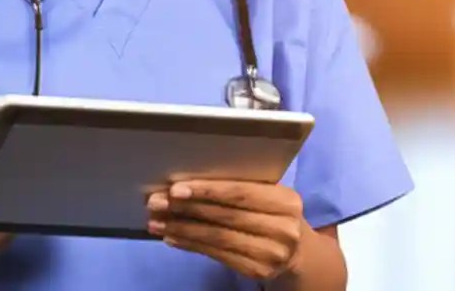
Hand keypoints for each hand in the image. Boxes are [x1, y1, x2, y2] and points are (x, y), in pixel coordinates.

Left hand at [146, 180, 307, 281]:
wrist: (298, 254)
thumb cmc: (274, 215)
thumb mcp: (271, 197)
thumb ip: (243, 189)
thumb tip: (189, 182)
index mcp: (287, 201)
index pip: (241, 193)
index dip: (207, 190)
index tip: (176, 188)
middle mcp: (283, 229)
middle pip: (226, 216)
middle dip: (187, 208)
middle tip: (156, 202)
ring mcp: (271, 254)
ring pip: (218, 238)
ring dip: (182, 229)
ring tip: (156, 221)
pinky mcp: (258, 272)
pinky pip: (217, 255)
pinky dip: (191, 245)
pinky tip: (172, 237)